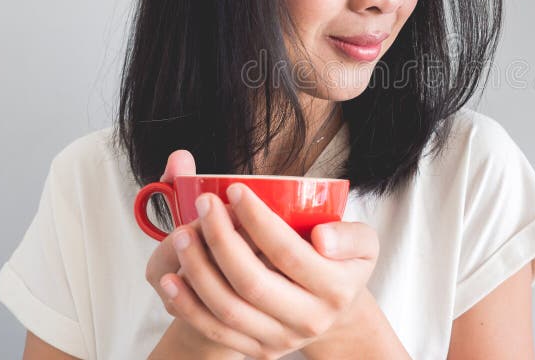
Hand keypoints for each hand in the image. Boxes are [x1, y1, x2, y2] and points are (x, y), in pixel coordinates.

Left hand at [151, 179, 378, 358]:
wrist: (335, 314)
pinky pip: (215, 331)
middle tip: (203, 204)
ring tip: (181, 233)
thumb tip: (321, 237)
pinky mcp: (257, 351)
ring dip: (198, 270)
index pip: (288, 252)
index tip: (236, 190)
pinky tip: (171, 279)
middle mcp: (308, 319)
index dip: (258, 220)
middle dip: (220, 239)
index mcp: (335, 289)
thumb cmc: (342, 265)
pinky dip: (188, 306)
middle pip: (252, 282)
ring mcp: (280, 339)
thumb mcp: (364, 244)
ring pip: (228, 309)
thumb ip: (350, 236)